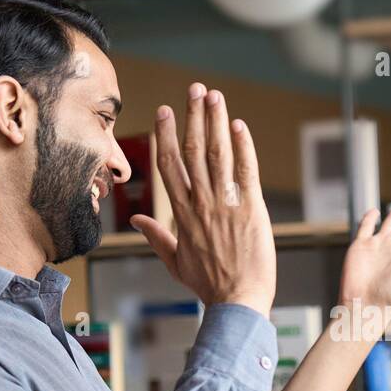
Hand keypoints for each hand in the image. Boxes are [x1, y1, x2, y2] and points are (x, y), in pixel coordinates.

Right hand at [131, 83, 275, 315]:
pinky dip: (243, 146)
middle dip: (193, 116)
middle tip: (195, 89)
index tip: (165, 110)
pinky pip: (245, 170)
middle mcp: (200, 203)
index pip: (169, 165)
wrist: (237, 301)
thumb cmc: (210, 285)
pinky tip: (238, 125)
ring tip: (215, 96)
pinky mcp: (252, 208)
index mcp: (181, 214)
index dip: (165, 134)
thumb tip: (139, 220)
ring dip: (215, 122)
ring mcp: (226, 204)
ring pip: (217, 154)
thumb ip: (157, 237)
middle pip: (192, 150)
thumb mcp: (176, 262)